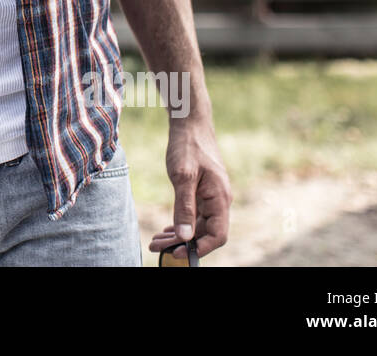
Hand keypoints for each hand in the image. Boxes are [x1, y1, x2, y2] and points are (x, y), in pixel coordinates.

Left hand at [147, 118, 231, 259]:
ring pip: (198, 225)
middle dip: (183, 244)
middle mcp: (219, 200)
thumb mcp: (182, 176)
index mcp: (220, 198)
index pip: (218, 235)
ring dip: (179, 236)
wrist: (190, 123)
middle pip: (205, 233)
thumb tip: (185, 237)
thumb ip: (184, 207)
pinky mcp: (202, 192)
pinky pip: (194, 215)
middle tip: (157, 247)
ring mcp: (211, 196)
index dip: (200, 249)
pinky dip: (181, 224)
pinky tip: (166, 230)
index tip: (178, 254)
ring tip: (156, 241)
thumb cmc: (188, 146)